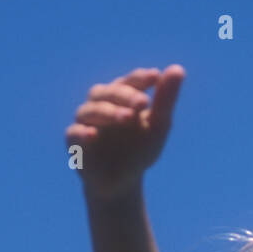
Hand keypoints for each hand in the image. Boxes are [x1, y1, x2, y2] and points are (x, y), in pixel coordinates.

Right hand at [65, 65, 185, 199]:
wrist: (122, 182)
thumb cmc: (140, 151)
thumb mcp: (158, 127)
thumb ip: (165, 100)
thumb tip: (178, 69)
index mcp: (122, 97)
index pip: (129, 81)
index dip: (140, 78)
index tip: (155, 77)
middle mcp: (101, 105)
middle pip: (108, 92)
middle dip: (125, 96)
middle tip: (143, 103)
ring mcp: (86, 122)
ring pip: (90, 110)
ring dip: (108, 112)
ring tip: (128, 117)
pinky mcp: (74, 142)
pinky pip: (74, 133)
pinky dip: (82, 132)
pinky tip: (93, 135)